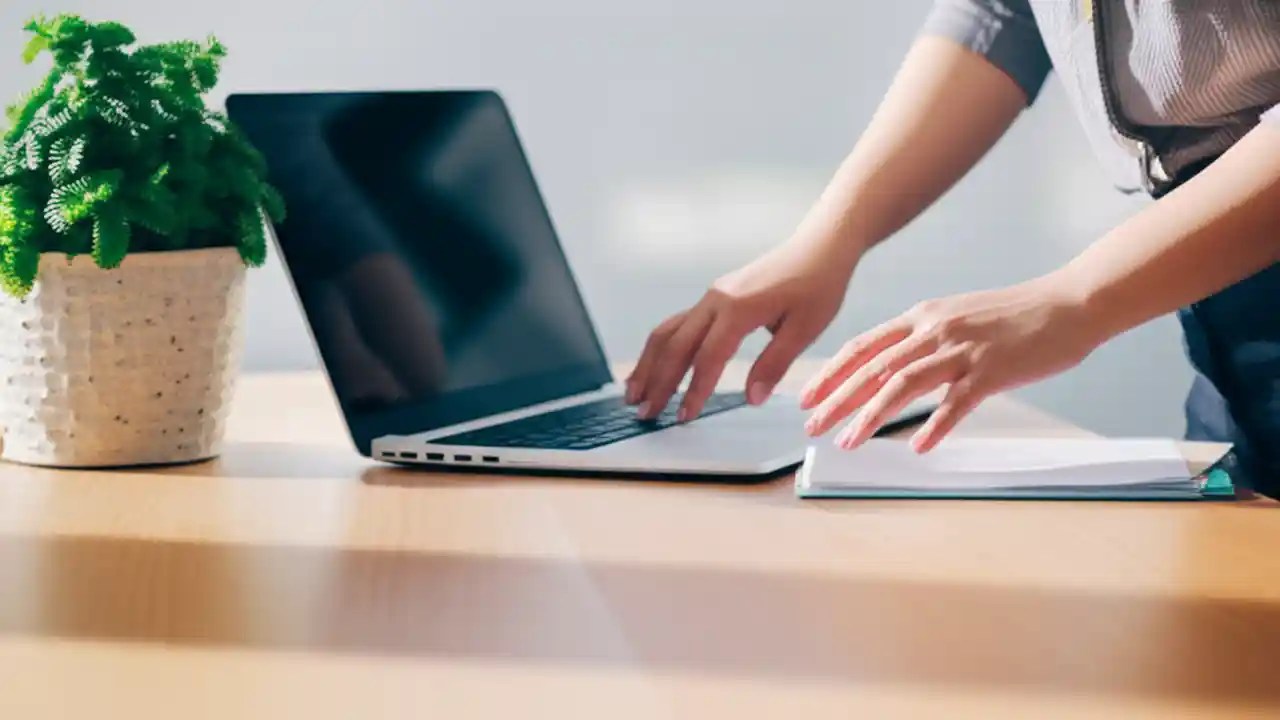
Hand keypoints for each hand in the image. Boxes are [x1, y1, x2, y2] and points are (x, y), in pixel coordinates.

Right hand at [627, 239, 856, 420]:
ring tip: (633, 392)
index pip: (707, 357)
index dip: (694, 390)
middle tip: (644, 413)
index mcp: (738, 309)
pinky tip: (654, 365)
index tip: (684, 417)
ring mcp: (712, 296)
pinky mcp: (714, 296)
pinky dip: (661, 347)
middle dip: (658, 381)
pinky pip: (678, 323)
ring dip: (649, 362)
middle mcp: (716, 300)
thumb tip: (752, 398)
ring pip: (668, 331)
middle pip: (676, 345)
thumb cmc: (817, 286)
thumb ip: (775, 363)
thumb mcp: (805, 329)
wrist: (819, 247)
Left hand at [799, 276, 1104, 451]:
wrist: (1069, 302)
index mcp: (922, 316)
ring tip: (848, 442)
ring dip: (870, 416)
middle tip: (811, 426)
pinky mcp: (993, 371)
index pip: (862, 346)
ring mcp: (963, 350)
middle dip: (836, 399)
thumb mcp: (956, 316)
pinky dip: (934, 426)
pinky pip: (956, 403)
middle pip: (873, 368)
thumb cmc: (1015, 315)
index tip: (805, 397)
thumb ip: (924, 337)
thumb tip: (892, 364)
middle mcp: (935, 330)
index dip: (830, 373)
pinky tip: (917, 447)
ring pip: (902, 385)